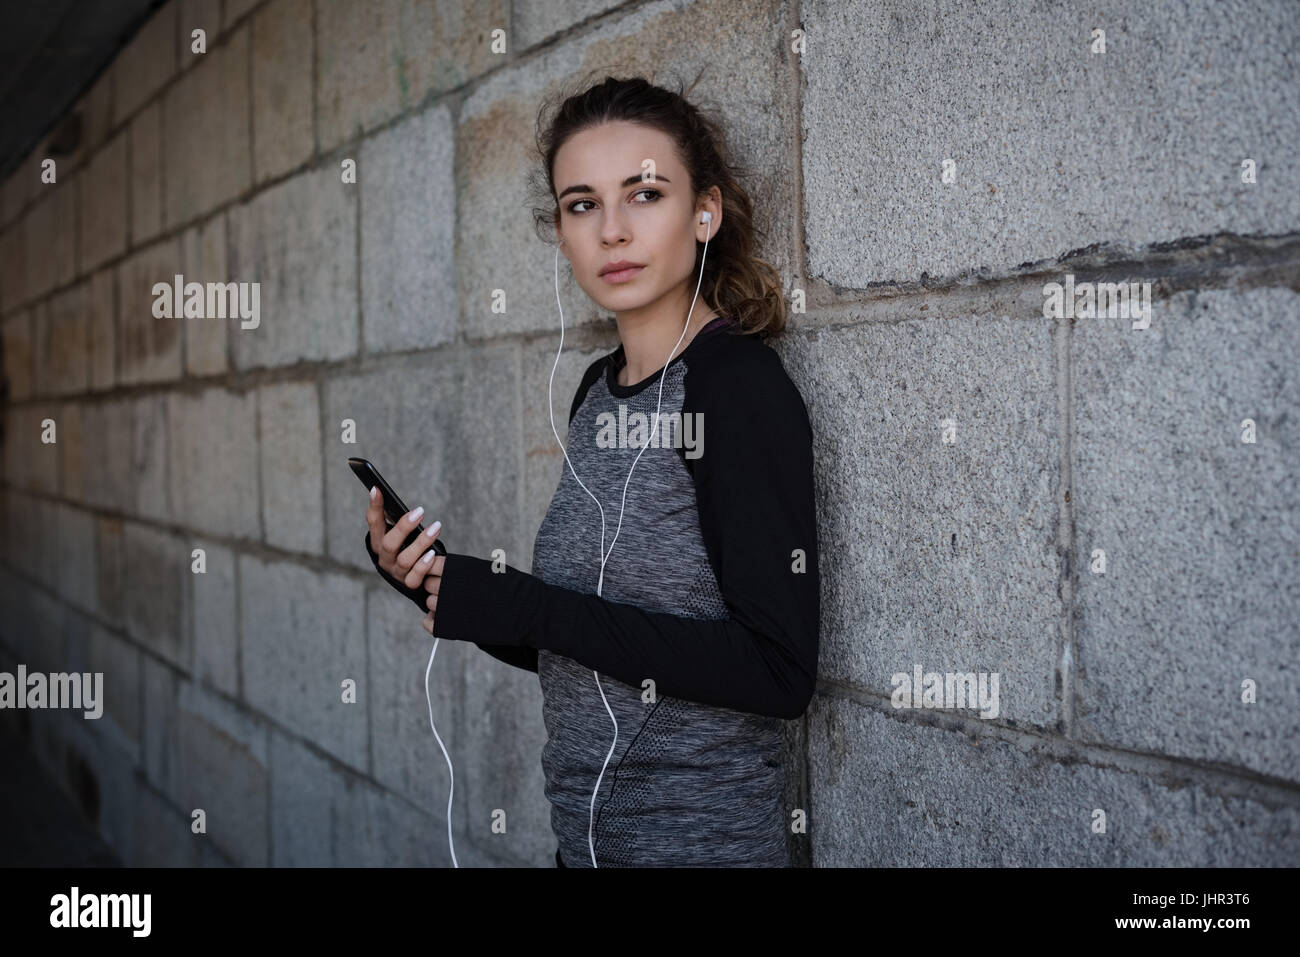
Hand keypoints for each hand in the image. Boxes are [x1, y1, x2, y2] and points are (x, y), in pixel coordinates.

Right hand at [365, 486, 445, 631]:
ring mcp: (396, 572)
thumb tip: (381, 490)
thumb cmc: (405, 547)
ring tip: (435, 528)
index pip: (374, 523)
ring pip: (405, 559)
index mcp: (378, 542)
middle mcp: (384, 558)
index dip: (375, 507)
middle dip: (404, 527)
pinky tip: (433, 554)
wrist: (414, 576)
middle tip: (420, 511)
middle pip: (390, 544)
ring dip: (421, 543)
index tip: (377, 488)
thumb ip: (392, 516)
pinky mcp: (409, 583)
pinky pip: (416, 577)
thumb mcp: (397, 532)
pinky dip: (424, 566)